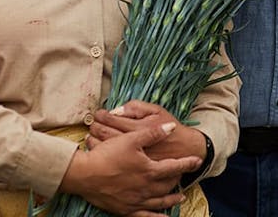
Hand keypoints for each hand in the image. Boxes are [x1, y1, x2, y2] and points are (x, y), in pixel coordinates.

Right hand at [61, 122, 201, 216]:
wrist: (84, 175)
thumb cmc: (107, 155)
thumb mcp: (131, 138)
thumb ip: (153, 133)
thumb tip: (171, 128)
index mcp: (149, 170)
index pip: (174, 167)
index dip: (187, 163)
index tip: (197, 161)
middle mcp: (145, 188)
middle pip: (168, 185)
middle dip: (177, 179)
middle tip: (183, 175)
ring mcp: (136, 201)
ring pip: (159, 202)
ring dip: (171, 198)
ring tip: (180, 197)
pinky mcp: (125, 209)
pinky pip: (145, 216)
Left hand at [88, 100, 205, 162]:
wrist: (184, 151)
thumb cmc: (170, 130)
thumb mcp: (157, 111)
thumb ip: (137, 108)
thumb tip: (117, 109)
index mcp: (139, 128)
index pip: (113, 119)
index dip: (102, 115)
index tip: (99, 113)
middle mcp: (134, 144)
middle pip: (105, 133)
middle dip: (95, 126)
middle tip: (93, 123)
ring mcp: (131, 159)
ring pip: (104, 149)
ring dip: (94, 140)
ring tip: (92, 135)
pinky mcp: (130, 169)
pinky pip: (109, 162)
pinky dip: (99, 155)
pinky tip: (98, 150)